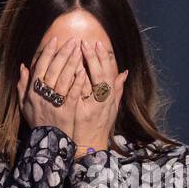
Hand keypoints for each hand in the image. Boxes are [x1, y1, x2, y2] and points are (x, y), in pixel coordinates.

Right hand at [18, 36, 87, 138]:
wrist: (46, 143)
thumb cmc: (37, 122)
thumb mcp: (25, 105)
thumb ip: (22, 86)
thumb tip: (23, 67)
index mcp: (33, 92)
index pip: (41, 67)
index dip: (48, 53)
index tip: (55, 40)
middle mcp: (43, 95)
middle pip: (54, 70)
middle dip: (64, 53)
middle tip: (73, 41)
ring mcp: (55, 103)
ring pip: (64, 79)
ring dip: (72, 63)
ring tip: (80, 50)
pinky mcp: (67, 111)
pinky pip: (73, 94)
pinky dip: (78, 82)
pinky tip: (84, 71)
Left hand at [73, 39, 127, 153]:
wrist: (88, 144)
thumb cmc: (100, 125)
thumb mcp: (112, 108)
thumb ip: (117, 90)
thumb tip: (125, 72)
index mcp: (110, 97)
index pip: (108, 73)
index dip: (104, 58)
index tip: (98, 44)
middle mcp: (101, 101)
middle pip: (99, 75)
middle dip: (92, 58)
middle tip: (84, 42)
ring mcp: (89, 106)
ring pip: (86, 82)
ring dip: (79, 66)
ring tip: (72, 50)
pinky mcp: (77, 111)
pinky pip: (74, 93)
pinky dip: (71, 81)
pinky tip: (64, 70)